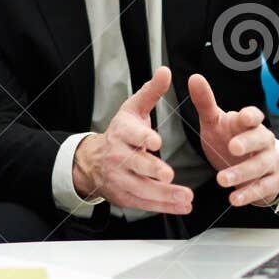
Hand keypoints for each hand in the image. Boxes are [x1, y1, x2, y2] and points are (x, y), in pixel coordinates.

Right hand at [71, 67, 192, 214]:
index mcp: (121, 132)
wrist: (92, 161)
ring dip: (164, 195)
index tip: (156, 142)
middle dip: (152, 170)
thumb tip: (165, 71)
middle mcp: (118, 156)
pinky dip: (164, 207)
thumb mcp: (132, 110)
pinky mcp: (124, 196)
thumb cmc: (120, 133)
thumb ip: (151, 92)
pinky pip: (145, 203)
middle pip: (135, 164)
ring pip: (142, 188)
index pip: (131, 135)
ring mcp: (120, 178)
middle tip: (168, 174)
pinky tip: (182, 206)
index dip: (144, 139)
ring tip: (186, 197)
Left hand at [190, 74, 278, 206]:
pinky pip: (263, 188)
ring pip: (261, 166)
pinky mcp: (271, 182)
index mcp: (249, 124)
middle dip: (247, 143)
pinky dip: (249, 194)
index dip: (250, 116)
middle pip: (260, 140)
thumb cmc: (229, 139)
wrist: (248, 167)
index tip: (243, 117)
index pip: (254, 116)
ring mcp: (269, 162)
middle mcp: (263, 141)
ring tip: (221, 180)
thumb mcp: (215, 122)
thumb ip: (205, 102)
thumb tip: (194, 78)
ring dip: (242, 173)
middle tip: (232, 148)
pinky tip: (234, 199)